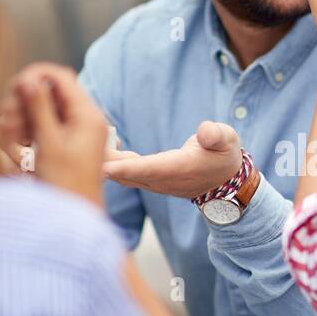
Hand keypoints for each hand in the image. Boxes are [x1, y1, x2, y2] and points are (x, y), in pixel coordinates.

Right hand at [0, 62, 107, 206]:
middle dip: (23, 107)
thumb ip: (38, 107)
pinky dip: (26, 137)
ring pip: (39, 112)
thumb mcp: (49, 143)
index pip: (60, 76)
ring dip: (21, 124)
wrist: (77, 216)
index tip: (14, 88)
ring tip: (15, 148)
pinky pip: (40, 129)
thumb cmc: (66, 184)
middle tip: (10, 127)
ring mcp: (74, 132)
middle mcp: (83, 119)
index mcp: (87, 115)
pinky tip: (19, 155)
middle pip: (46, 93)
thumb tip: (27, 78)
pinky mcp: (65, 144)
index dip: (35, 76)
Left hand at [102, 120, 242, 200]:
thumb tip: (206, 133)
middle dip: (104, 160)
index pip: (147, 169)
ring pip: (121, 175)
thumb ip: (216, 135)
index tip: (103, 167)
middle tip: (89, 135)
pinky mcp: (147, 180)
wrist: (225, 182)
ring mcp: (152, 182)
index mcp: (178, 169)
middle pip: (125, 173)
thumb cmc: (224, 156)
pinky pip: (123, 173)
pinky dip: (111, 161)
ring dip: (105, 160)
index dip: (125, 168)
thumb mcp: (227, 140)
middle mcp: (161, 180)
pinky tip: (108, 141)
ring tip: (98, 133)